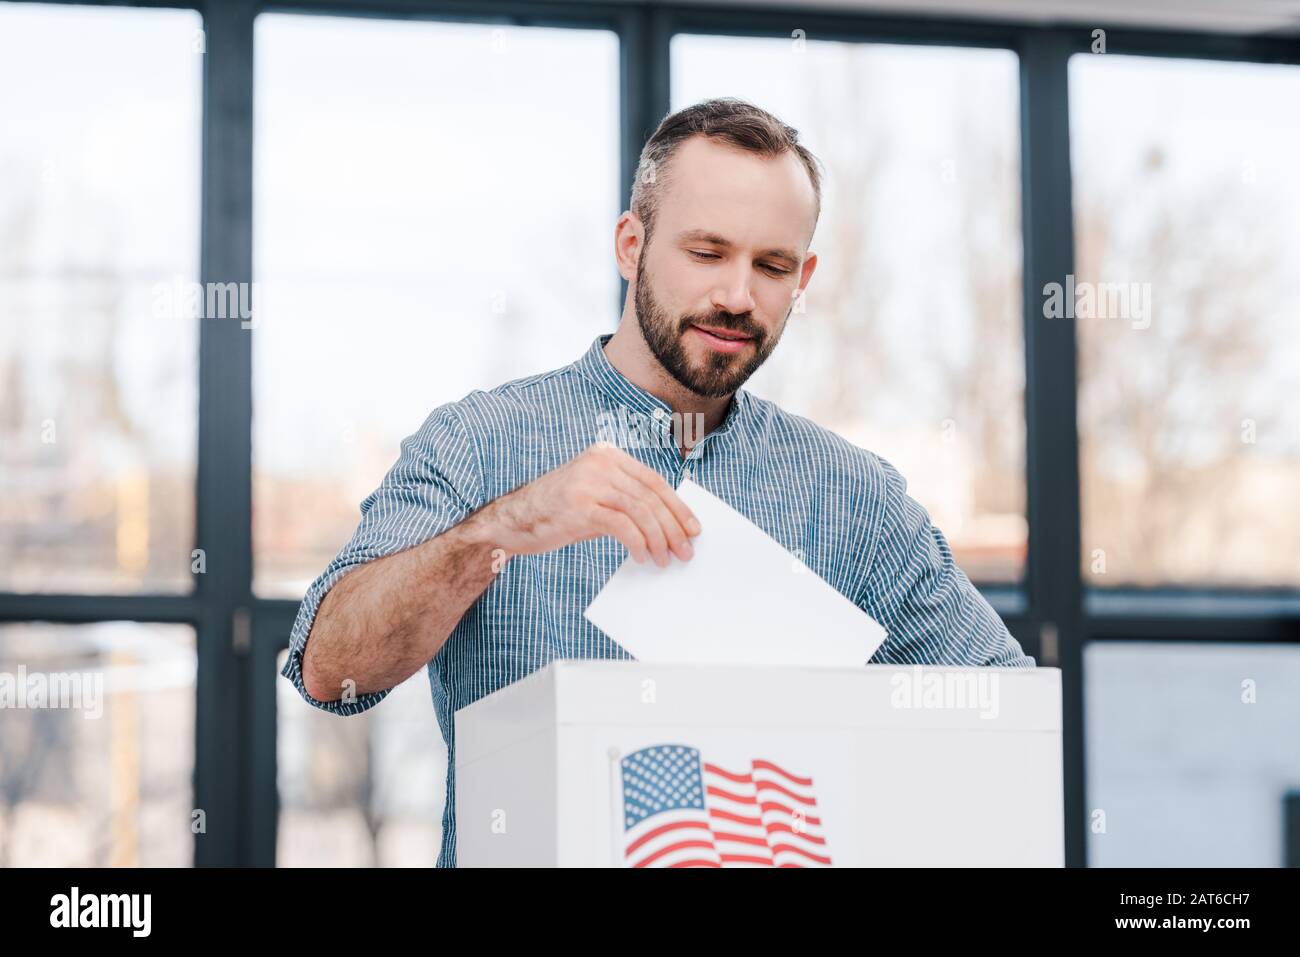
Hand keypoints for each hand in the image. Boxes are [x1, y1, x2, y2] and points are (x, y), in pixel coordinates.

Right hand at [481, 443, 699, 566]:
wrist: (512, 521)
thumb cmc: (556, 512)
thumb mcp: (594, 496)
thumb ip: (625, 500)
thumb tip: (666, 524)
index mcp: (607, 455)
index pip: (654, 481)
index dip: (677, 507)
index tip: (693, 528)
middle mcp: (600, 462)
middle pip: (651, 496)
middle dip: (673, 527)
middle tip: (685, 551)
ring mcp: (589, 482)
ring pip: (641, 511)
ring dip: (659, 539)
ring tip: (665, 559)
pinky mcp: (580, 506)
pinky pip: (622, 526)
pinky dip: (638, 543)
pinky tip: (642, 557)